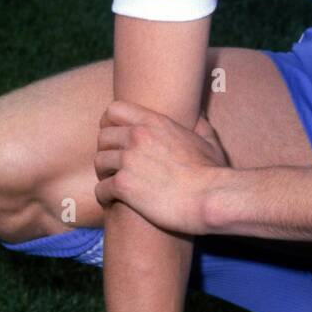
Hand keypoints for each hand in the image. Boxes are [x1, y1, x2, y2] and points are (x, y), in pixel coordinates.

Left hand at [95, 101, 227, 234]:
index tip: (116, 137)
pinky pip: (100, 188)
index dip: (110, 123)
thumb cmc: (213, 173)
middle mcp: (138, 136)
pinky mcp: (124, 185)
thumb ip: (200, 125)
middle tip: (114, 166)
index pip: (114, 109)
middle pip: (103, 137)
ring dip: (104, 174)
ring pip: (99, 162)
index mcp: (155, 122)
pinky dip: (104, 197)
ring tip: (113, 184)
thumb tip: (200, 115)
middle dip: (107, 152)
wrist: (211, 198)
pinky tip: (113, 202)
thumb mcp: (209, 142)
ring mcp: (129, 160)